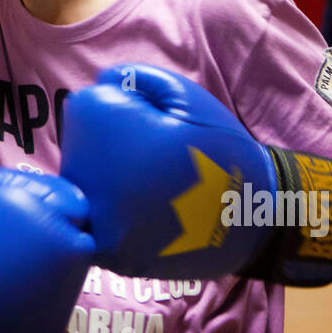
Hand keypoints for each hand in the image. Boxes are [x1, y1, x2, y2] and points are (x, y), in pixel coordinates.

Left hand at [60, 64, 331, 285]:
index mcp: (104, 127)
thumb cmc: (216, 147)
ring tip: (153, 186)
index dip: (122, 110)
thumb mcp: (183, 95)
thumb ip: (133, 78)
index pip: (86, 107)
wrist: (252, 214)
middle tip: (155, 156)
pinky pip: (95, 225)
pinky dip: (112, 215)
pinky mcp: (108, 254)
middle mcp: (89, 176)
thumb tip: (102, 83)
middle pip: (79, 147)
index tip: (153, 124)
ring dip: (107, 180)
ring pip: (82, 186)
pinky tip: (144, 211)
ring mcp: (96, 220)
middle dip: (109, 144)